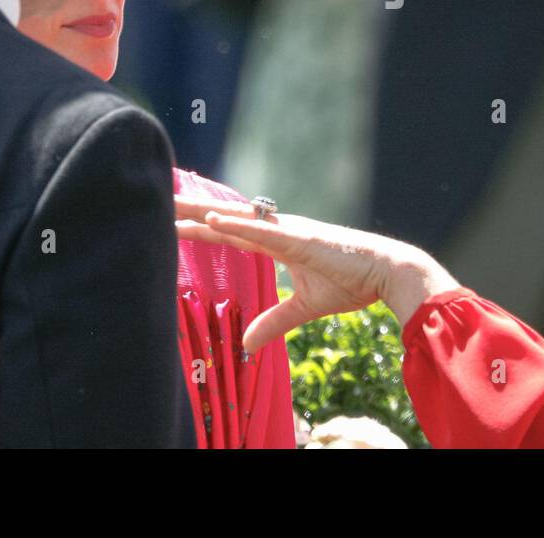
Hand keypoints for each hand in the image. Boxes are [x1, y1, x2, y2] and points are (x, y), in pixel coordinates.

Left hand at [175, 193, 456, 352]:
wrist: (386, 272)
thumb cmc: (352, 282)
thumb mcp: (304, 307)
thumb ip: (274, 322)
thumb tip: (248, 345)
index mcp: (278, 242)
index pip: (229, 232)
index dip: (199, 225)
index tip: (170, 219)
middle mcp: (279, 230)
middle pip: (224, 219)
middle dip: (191, 211)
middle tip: (157, 199)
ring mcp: (288, 231)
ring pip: (236, 218)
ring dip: (203, 211)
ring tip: (172, 203)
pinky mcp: (300, 238)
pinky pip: (262, 231)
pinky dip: (237, 225)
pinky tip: (212, 219)